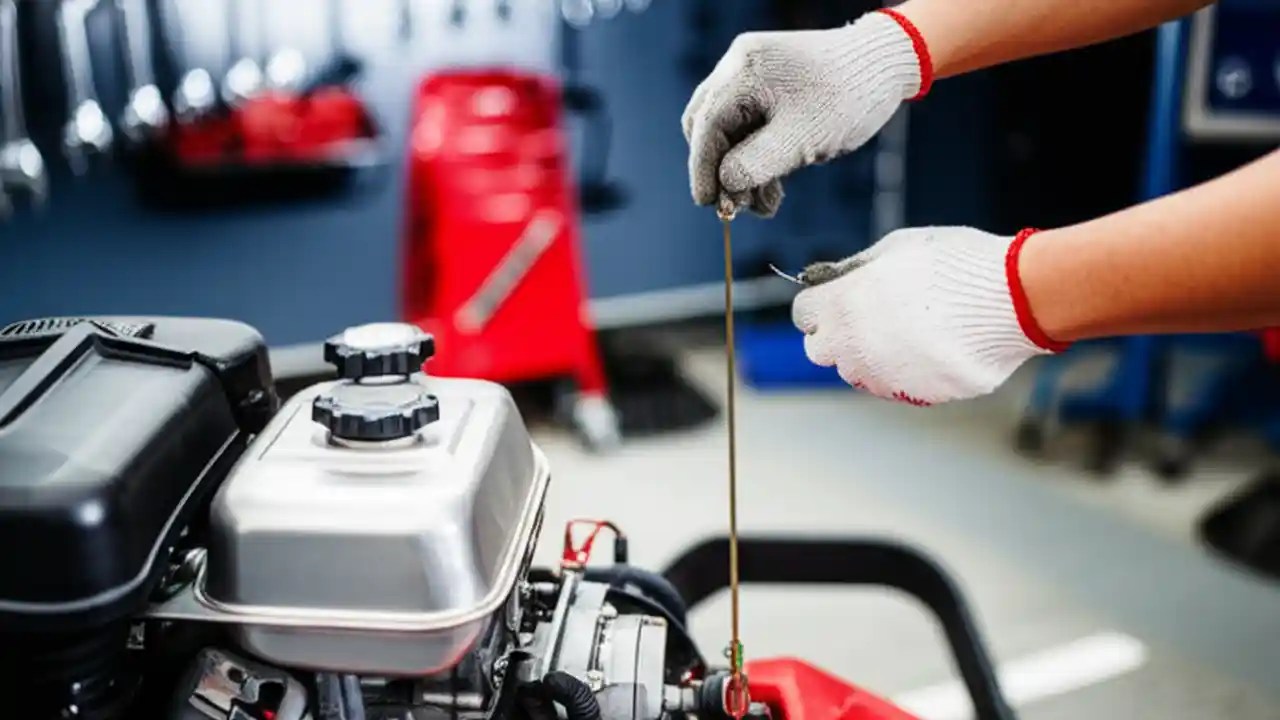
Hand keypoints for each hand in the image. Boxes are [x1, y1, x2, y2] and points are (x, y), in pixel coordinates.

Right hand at [682, 10, 930, 217]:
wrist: (886, 68)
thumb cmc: (849, 98)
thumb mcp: (801, 139)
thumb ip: (756, 164)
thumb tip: (723, 186)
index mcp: (745, 70)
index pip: (706, 123)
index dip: (702, 167)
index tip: (707, 203)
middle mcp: (741, 67)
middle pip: (708, 127)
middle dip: (721, 170)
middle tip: (737, 207)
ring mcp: (753, 77)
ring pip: (728, 133)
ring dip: (741, 171)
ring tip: (765, 203)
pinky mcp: (768, 90)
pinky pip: (748, 129)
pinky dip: (756, 160)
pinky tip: (772, 189)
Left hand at [791, 227, 1067, 405]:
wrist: (1012, 298)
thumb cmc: (955, 264)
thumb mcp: (896, 247)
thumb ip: (855, 268)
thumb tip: (830, 278)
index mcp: (842, 305)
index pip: (803, 313)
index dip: (819, 303)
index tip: (835, 298)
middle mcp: (853, 346)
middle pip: (819, 349)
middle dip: (835, 334)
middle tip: (866, 317)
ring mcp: (882, 376)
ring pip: (856, 372)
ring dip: (869, 355)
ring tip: (908, 329)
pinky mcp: (912, 395)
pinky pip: (895, 385)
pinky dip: (904, 370)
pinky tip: (932, 346)